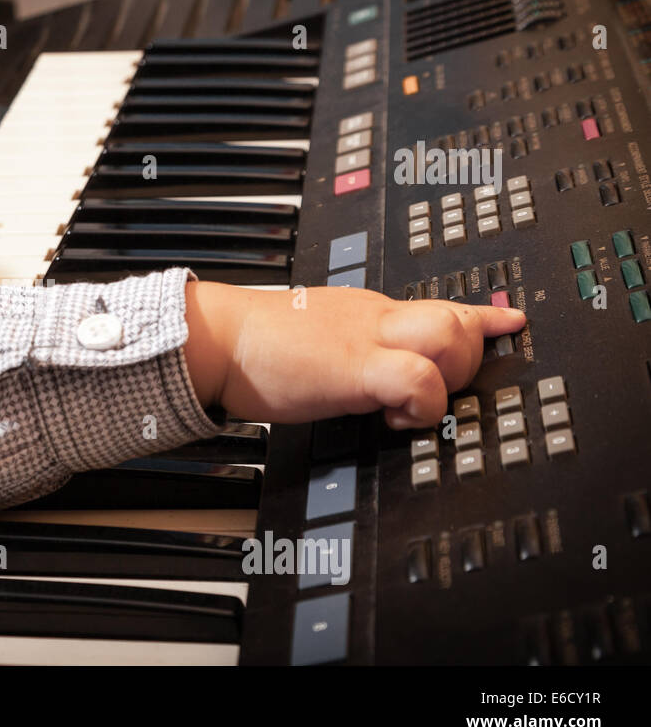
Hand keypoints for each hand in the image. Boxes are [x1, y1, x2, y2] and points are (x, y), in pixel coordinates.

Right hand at [183, 282, 526, 428]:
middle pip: (456, 318)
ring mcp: (367, 340)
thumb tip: (363, 372)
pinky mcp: (353, 368)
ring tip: (411, 406)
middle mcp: (376, 318)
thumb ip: (350, 347)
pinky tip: (394, 420)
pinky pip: (415, 379)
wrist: (216, 338)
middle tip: (435, 392)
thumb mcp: (315, 336)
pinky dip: (419, 405)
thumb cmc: (254, 347)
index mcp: (368, 313)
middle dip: (466, 357)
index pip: (439, 305)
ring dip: (447, 377)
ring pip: (449, 338)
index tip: (509, 324)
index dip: (482, 319)